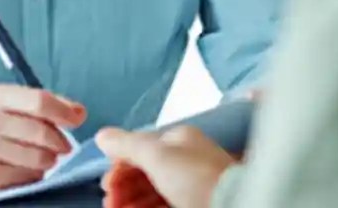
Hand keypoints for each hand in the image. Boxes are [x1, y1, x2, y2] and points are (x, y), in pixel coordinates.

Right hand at [0, 84, 85, 188]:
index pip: (39, 101)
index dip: (63, 112)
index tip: (76, 120)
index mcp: (0, 96)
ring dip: (50, 159)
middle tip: (63, 146)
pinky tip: (29, 167)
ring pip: (37, 158)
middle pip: (40, 132)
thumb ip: (52, 103)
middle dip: (60, 141)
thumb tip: (80, 113)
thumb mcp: (20, 102)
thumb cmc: (3, 119)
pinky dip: (36, 173)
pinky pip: (27, 177)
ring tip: (46, 156)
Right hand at [95, 125, 236, 207]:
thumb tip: (102, 136)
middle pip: (144, 172)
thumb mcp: (156, 155)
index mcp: (179, 140)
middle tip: (110, 202)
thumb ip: (127, 145)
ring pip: (152, 191)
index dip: (119, 166)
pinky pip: (163, 204)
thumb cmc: (197, 178)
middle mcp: (185, 160)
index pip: (140, 149)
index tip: (106, 186)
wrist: (235, 205)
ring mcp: (191, 185)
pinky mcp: (194, 204)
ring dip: (130, 201)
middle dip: (122, 187)